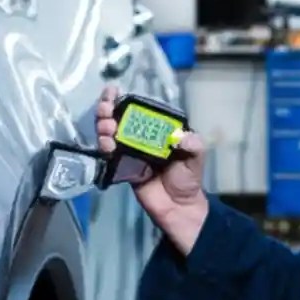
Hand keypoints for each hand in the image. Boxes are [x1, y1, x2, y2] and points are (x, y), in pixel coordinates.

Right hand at [97, 84, 208, 254]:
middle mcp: (142, 136)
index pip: (139, 108)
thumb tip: (182, 137)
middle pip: (119, 117)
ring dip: (103, 125)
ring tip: (106, 128)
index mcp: (158, 129)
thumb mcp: (196, 158)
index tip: (112, 91)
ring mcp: (129, 150)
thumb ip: (193, 145)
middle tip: (105, 110)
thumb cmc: (188, 179)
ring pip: (110, 131)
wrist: (178, 207)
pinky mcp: (121, 166)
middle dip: (107, 109)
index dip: (124, 99)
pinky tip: (106, 144)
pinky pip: (109, 153)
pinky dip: (104, 146)